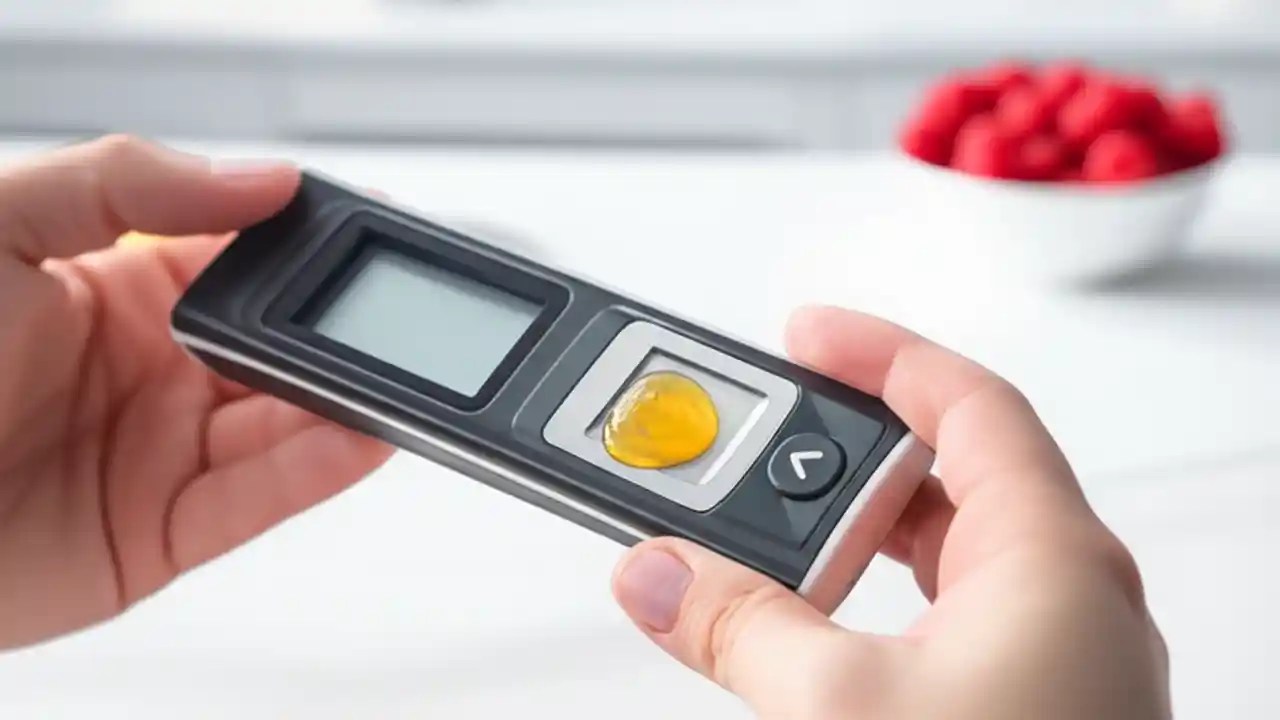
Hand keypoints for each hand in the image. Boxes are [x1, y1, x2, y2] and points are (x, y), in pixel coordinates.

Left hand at [0, 136, 392, 649]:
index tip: (374, 225)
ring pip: (285, 424)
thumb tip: (265, 179)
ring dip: (349, 401)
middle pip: (285, 345)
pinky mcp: (162, 534)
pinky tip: (361, 436)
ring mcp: (165, 451)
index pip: (251, 256)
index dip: (314, 242)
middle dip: (347, 329)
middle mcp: (159, 368)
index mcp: (127, 285)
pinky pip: (255, 501)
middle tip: (403, 314)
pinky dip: (316, 472)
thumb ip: (129, 183)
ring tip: (404, 377)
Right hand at [611, 306, 1169, 718]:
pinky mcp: (1026, 710)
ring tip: (770, 541)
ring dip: (854, 537)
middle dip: (849, 446)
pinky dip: (875, 605)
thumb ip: (738, 627)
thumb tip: (658, 574)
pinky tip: (820, 634)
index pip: (968, 402)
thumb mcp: (842, 711)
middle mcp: (1064, 596)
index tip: (808, 333)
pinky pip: (946, 620)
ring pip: (944, 553)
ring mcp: (1052, 659)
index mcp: (1049, 559)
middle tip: (764, 438)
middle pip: (950, 471)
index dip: (882, 352)